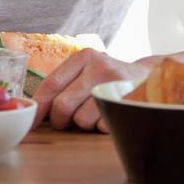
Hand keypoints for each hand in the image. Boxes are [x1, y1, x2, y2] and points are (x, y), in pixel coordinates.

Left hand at [31, 49, 183, 131]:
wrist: (153, 78)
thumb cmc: (110, 79)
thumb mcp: (88, 70)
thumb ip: (63, 84)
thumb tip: (33, 110)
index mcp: (85, 56)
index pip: (52, 84)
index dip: (39, 106)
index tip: (31, 121)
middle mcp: (100, 66)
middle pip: (62, 106)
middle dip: (61, 120)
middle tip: (69, 120)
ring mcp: (116, 84)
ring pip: (81, 120)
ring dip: (85, 124)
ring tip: (97, 112)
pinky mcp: (129, 103)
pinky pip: (102, 126)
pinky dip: (103, 126)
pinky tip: (110, 115)